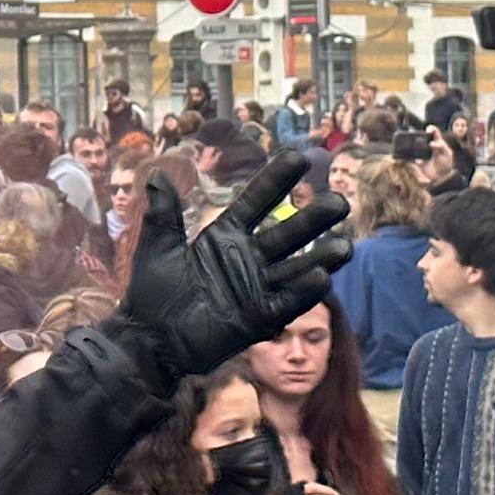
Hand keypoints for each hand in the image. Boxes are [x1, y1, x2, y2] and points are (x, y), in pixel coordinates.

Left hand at [121, 150, 348, 386]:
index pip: (257, 202)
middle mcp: (248, 258)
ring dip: (321, 258)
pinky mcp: (258, 317)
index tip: (298, 155)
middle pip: (287, 233)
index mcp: (225, 237)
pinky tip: (320, 278)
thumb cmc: (152, 293)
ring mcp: (256, 287)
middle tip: (340, 202)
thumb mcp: (157, 248)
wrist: (149, 338)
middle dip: (313, 219)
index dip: (275, 180)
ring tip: (345, 246)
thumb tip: (156, 174)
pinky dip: (302, 291)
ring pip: (296, 268)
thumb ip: (164, 214)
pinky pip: (286, 302)